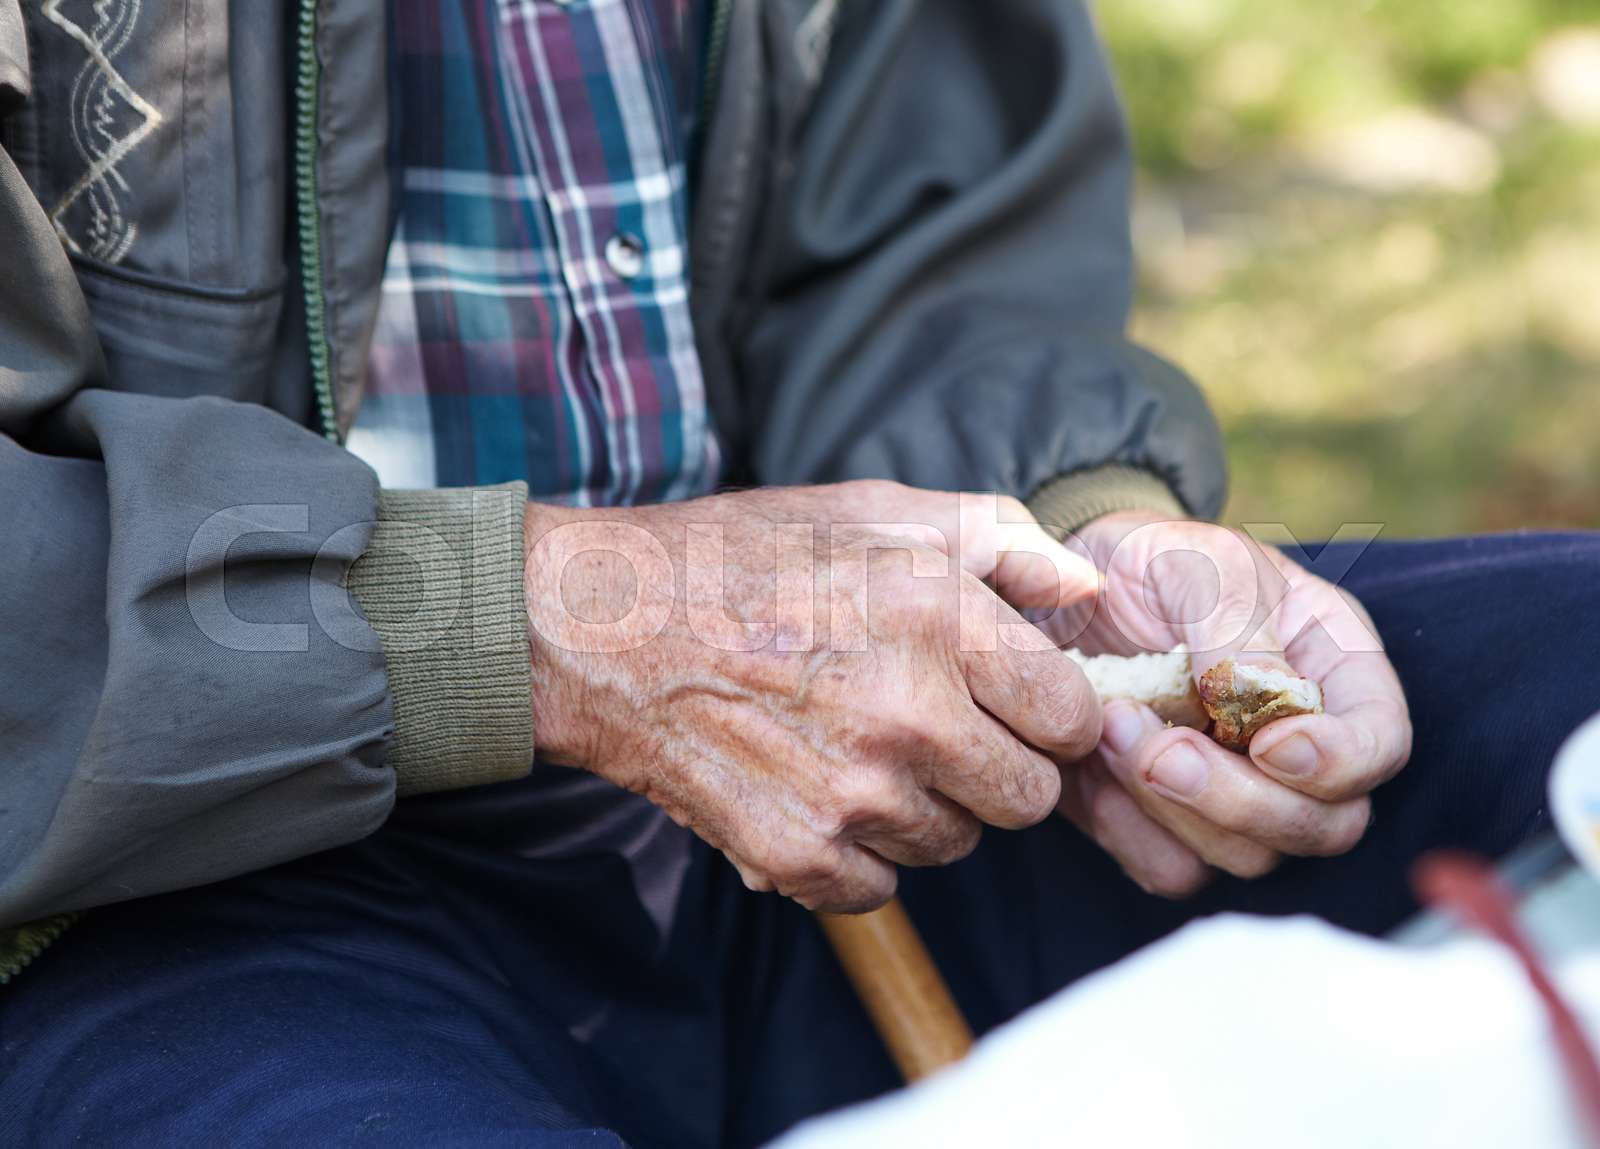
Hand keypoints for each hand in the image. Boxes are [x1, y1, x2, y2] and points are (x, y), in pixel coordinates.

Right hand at [522, 481, 1104, 911]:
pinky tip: (817, 788)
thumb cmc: (740, 559)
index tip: (1011, 700)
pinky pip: (882, 886)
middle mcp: (906, 711)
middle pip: (1029, 797)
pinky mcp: (797, 854)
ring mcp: (851, 793)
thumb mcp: (870, 512)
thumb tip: (1084, 591)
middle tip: (939, 727)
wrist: (600, 628)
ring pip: (955, 842)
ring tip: (860, 745)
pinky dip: (859, 851)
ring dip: (926, 806)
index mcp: (937, 617)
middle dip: (998, 766)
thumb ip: (997, 539)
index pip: (1071, 717)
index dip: (1049, 710)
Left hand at [1046, 511, 1411, 896]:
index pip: (1380, 747)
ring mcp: (1237, 793)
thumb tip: (1267, 710)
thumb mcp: (1200, 563)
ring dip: (1173, 809)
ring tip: (1114, 725)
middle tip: (1158, 746)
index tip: (1267, 744)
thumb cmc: (1151, 563)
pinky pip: (1171, 870)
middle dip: (1238, 799)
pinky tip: (1092, 766)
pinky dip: (1129, 830)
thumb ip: (1238, 627)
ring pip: (1248, 859)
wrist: (1062, 591)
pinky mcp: (1168, 825)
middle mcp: (1299, 746)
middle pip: (1323, 826)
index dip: (1337, 763)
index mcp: (1334, 670)